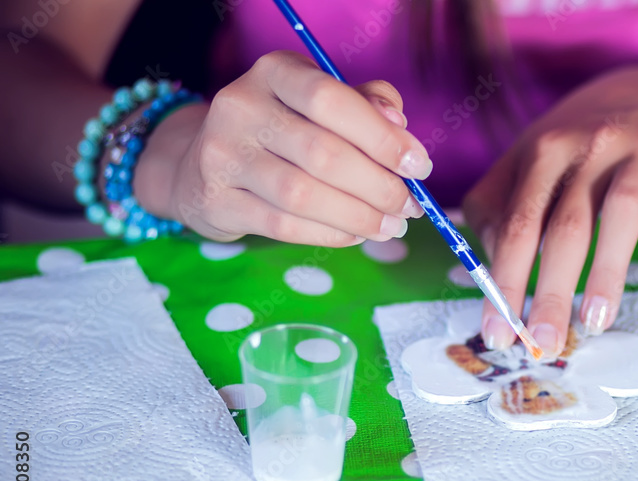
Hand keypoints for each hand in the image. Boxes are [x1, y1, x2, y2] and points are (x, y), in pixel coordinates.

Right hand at [135, 51, 431, 245]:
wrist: (202, 166)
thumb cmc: (282, 132)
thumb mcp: (320, 104)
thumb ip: (364, 104)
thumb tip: (399, 122)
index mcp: (274, 72)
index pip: (332, 99)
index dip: (382, 136)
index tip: (419, 166)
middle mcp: (240, 106)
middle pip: (323, 153)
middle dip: (379, 187)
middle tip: (410, 206)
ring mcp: (222, 155)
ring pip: (304, 195)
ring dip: (359, 216)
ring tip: (391, 226)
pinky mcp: (216, 200)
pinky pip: (285, 225)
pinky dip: (330, 234)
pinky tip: (356, 235)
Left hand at [463, 66, 637, 355]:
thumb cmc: (577, 147)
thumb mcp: (527, 165)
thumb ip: (500, 213)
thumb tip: (492, 278)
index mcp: (540, 153)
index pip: (516, 225)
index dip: (505, 282)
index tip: (499, 333)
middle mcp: (587, 146)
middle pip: (566, 225)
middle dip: (551, 289)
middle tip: (544, 341)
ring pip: (623, 212)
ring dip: (607, 271)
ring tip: (595, 322)